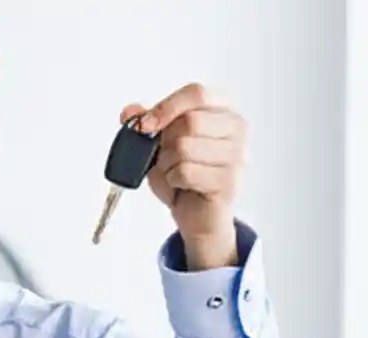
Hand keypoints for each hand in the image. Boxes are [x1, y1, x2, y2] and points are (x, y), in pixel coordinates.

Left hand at [120, 82, 246, 268]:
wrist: (196, 215)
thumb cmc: (182, 176)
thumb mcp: (160, 145)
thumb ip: (147, 124)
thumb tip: (130, 113)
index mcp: (223, 110)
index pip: (196, 93)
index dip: (166, 107)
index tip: (145, 124)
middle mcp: (237, 128)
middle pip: (188, 121)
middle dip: (165, 142)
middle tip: (165, 157)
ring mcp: (238, 155)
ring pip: (184, 148)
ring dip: (167, 164)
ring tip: (174, 173)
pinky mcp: (229, 181)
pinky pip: (186, 172)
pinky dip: (173, 180)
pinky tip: (181, 185)